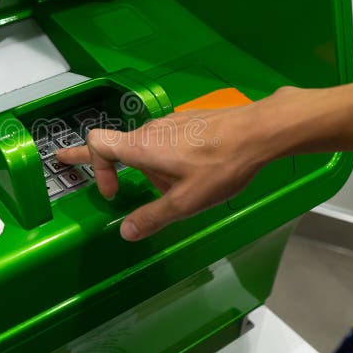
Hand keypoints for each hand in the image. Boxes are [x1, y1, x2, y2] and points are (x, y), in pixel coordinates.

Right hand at [56, 102, 279, 241]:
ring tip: (181, 188)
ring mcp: (171, 121)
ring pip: (150, 147)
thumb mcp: (185, 202)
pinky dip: (172, 159)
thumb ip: (152, 217)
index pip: (97, 143)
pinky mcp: (190, 120)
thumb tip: (125, 232)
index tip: (109, 191)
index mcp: (142, 147)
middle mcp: (151, 130)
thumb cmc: (219, 167)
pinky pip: (169, 141)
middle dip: (125, 174)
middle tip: (122, 191)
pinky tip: (198, 172)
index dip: (93, 167)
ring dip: (154, 170)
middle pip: (125, 150)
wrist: (259, 131)